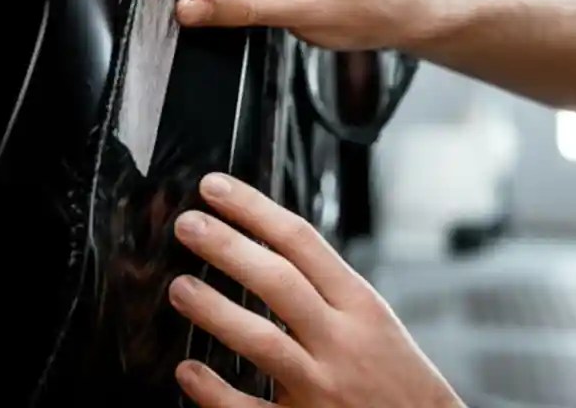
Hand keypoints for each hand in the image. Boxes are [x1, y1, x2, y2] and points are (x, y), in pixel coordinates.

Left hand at [168, 172, 464, 407]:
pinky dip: (215, 391)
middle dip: (228, 247)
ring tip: (180, 287)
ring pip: (263, 341)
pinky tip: (188, 371)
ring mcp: (323, 387)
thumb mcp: (373, 320)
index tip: (214, 188)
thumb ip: (325, 288)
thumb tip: (262, 247)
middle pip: (279, 282)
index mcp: (360, 306)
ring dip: (215, 311)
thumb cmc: (396, 378)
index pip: (302, 242)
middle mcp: (342, 342)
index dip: (253, 209)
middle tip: (187, 225)